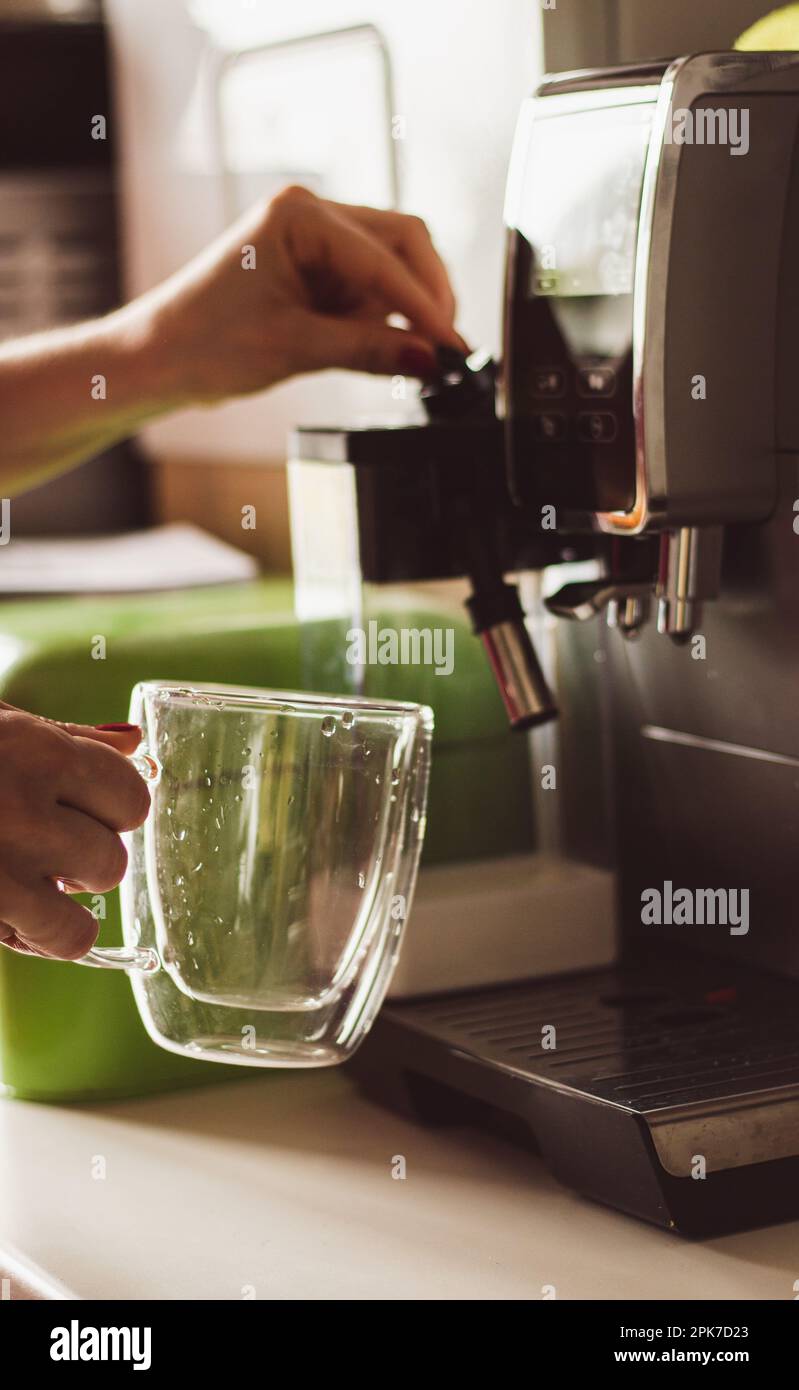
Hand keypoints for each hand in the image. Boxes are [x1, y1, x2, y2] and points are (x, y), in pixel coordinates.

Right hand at [0, 708, 150, 960]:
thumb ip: (64, 736)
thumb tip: (134, 742)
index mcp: (33, 753)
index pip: (130, 797)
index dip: (113, 804)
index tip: (89, 802)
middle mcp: (21, 816)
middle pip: (110, 862)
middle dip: (84, 856)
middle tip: (45, 841)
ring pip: (79, 926)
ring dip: (61, 911)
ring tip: (28, 883)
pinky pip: (40, 949)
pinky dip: (32, 937)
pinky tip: (10, 909)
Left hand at [141, 186, 465, 401]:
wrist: (160, 359)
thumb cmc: (203, 342)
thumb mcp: (294, 348)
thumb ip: (368, 350)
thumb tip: (429, 357)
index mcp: (299, 216)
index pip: (385, 258)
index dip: (425, 306)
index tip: (453, 345)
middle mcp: (312, 217)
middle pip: (403, 245)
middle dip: (427, 298)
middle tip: (446, 350)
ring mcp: (318, 243)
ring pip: (393, 269)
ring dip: (405, 313)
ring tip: (408, 358)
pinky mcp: (319, 272)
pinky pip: (371, 292)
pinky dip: (385, 321)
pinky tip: (385, 350)